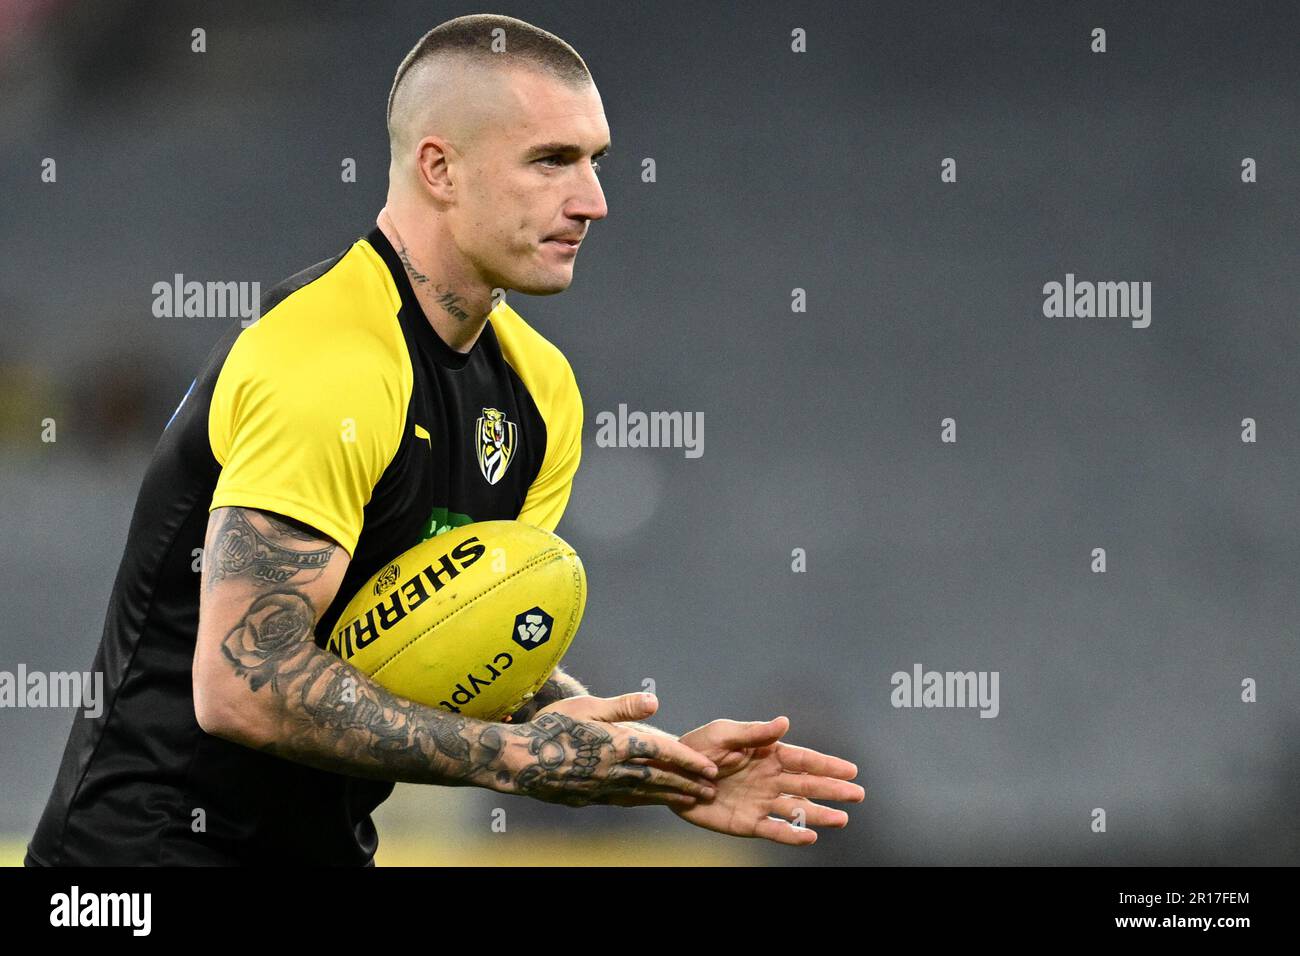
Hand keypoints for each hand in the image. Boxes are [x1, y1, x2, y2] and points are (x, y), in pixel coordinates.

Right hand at [498, 693, 718, 808]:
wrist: (517, 760)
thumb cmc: (551, 725)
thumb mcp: (586, 707)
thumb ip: (622, 706)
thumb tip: (655, 701)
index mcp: (616, 744)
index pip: (661, 752)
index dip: (688, 760)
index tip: (710, 767)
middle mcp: (613, 769)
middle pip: (658, 778)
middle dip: (686, 784)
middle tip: (710, 790)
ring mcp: (601, 787)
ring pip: (643, 793)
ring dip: (669, 796)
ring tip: (690, 799)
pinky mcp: (588, 798)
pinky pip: (622, 800)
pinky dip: (641, 801)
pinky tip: (649, 801)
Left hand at [668, 716, 864, 844]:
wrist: (672, 775)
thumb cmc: (697, 748)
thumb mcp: (724, 733)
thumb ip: (755, 732)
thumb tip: (785, 722)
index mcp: (768, 754)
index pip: (803, 760)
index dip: (827, 765)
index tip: (851, 770)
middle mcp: (769, 779)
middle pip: (807, 786)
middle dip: (833, 790)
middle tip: (858, 794)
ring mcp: (761, 802)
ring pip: (797, 810)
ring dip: (820, 814)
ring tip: (842, 819)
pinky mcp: (747, 823)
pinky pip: (774, 830)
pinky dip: (792, 835)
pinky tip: (810, 836)